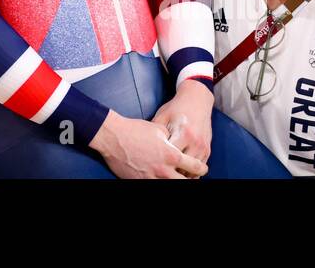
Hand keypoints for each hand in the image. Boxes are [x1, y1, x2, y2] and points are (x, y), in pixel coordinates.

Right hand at [89, 110, 207, 178]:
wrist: (113, 137)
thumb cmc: (135, 130)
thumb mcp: (158, 128)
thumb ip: (171, 138)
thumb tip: (176, 142)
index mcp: (171, 155)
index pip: (195, 167)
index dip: (201, 168)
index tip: (201, 168)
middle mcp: (164, 169)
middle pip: (185, 182)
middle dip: (190, 179)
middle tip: (191, 177)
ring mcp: (151, 178)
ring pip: (171, 186)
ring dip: (175, 181)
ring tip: (174, 177)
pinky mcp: (140, 182)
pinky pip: (155, 186)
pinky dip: (159, 182)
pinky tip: (160, 178)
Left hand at [151, 80, 213, 170]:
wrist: (197, 100)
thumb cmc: (176, 108)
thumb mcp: (162, 116)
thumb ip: (155, 133)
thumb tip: (143, 147)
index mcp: (182, 133)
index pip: (170, 157)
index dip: (160, 163)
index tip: (152, 164)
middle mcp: (195, 142)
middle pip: (182, 167)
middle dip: (170, 171)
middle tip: (160, 171)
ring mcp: (202, 147)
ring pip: (192, 171)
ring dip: (181, 174)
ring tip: (170, 172)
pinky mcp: (207, 150)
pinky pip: (199, 168)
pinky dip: (190, 172)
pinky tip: (180, 170)